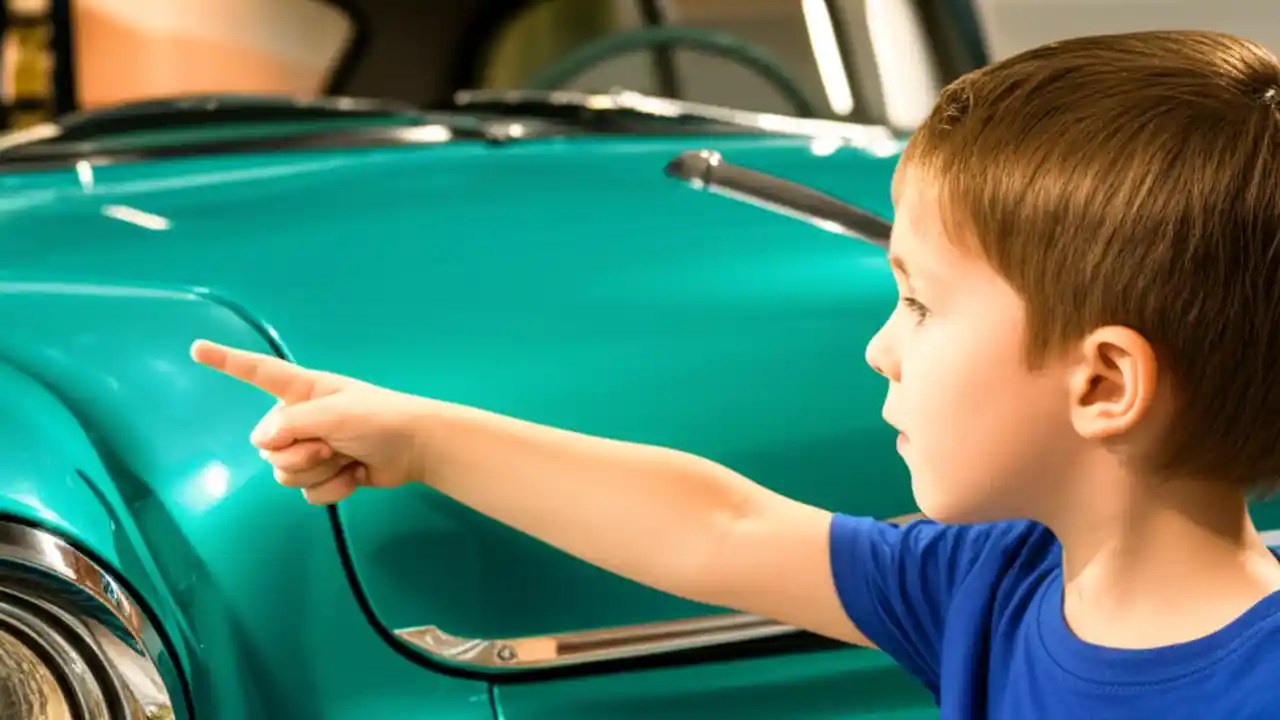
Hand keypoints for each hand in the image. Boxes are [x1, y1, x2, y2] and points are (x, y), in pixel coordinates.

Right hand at [190, 339, 427, 504]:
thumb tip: (262, 443)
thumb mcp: (332, 413)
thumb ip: (290, 425)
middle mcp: (302, 418)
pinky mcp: (329, 474)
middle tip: (332, 446)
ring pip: (285, 473)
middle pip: (267, 447)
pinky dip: (332, 489)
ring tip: (346, 458)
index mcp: (302, 391)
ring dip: (317, 472)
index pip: (257, 372)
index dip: (227, 361)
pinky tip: (355, 475)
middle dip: (297, 454)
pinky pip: (308, 492)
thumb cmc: (379, 418)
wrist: (418, 447)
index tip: (196, 348)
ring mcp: (314, 447)